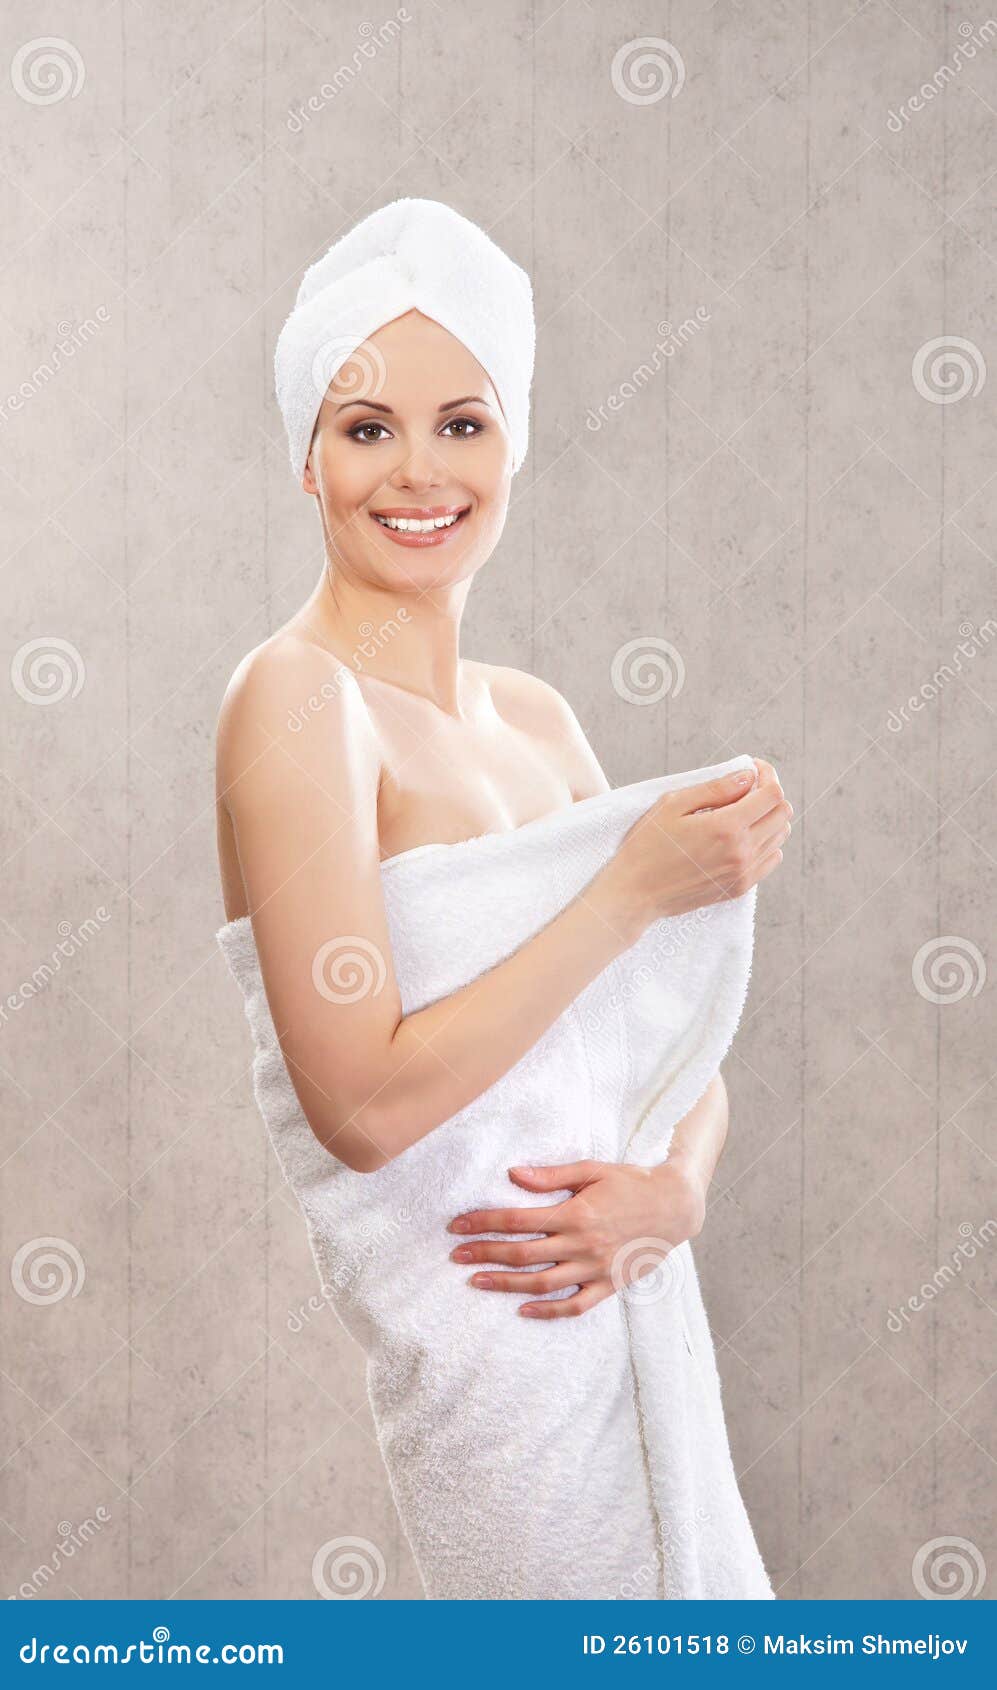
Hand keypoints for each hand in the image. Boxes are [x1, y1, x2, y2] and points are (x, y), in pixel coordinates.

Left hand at [446, 1158, 706, 1319]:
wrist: (675, 1206)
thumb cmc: (632, 1181)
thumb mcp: (593, 1169)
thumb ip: (552, 1175)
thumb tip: (514, 1175)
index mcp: (576, 1213)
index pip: (518, 1220)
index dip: (485, 1222)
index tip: (458, 1226)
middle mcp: (582, 1245)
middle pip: (523, 1254)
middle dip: (485, 1253)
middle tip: (455, 1254)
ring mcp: (595, 1269)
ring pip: (542, 1284)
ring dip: (505, 1284)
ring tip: (476, 1281)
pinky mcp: (609, 1285)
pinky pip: (575, 1306)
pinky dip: (548, 1312)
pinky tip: (523, 1310)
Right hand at [602, 756, 791, 933]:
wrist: (635, 892)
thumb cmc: (646, 845)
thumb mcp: (673, 804)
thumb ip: (715, 788)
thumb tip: (747, 776)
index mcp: (726, 828)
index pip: (773, 795)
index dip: (768, 775)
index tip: (753, 768)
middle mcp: (742, 852)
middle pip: (783, 813)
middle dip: (770, 794)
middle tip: (746, 788)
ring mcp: (744, 873)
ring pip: (780, 836)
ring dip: (768, 818)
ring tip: (742, 812)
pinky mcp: (739, 888)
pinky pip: (771, 859)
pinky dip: (766, 842)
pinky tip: (742, 837)